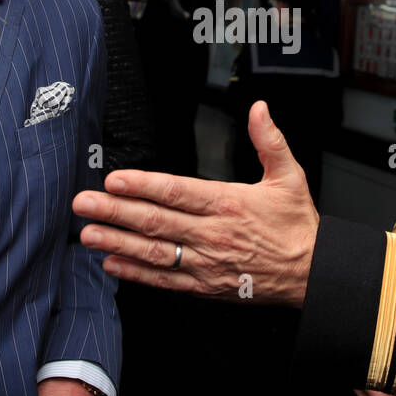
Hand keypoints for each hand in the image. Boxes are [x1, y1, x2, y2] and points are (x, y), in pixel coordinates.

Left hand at [73, 101, 318, 307]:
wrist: (312, 273)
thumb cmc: (298, 225)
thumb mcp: (290, 176)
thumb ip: (269, 140)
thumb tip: (259, 108)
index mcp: (228, 203)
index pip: (177, 192)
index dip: (143, 185)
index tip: (114, 179)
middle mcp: (212, 234)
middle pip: (155, 221)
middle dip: (115, 211)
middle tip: (83, 204)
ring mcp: (205, 263)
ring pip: (153, 252)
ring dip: (117, 242)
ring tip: (87, 234)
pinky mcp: (204, 286)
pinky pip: (164, 280)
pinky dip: (136, 274)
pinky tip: (111, 264)